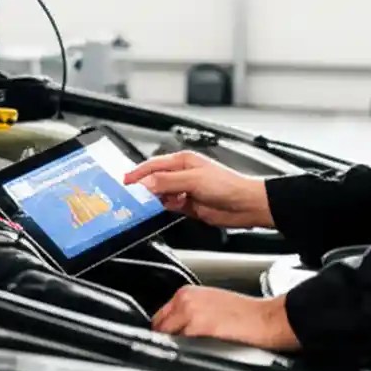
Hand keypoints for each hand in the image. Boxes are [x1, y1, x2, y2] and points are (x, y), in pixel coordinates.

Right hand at [123, 150, 272, 228]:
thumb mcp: (193, 180)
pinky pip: (169, 206)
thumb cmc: (229, 185)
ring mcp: (185, 190)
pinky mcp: (188, 205)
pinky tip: (165, 209)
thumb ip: (167, 181)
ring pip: (160, 194)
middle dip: (143, 187)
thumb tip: (146, 183)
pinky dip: (165, 208)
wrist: (246, 205)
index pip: (153, 165)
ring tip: (146, 204)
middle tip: (130, 195)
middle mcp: (183, 174)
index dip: (138, 173)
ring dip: (154, 199)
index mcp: (183, 161)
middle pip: (154, 180)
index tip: (125, 182)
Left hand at [152, 286, 300, 350]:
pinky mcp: (199, 327)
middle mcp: (186, 299)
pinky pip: (179, 342)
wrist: (265, 318)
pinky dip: (183, 349)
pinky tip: (194, 351)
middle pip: (159, 325)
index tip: (167, 338)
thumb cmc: (246, 312)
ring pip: (167, 335)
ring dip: (173, 344)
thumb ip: (190, 310)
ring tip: (187, 350)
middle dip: (164, 337)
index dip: (162, 329)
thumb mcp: (212, 302)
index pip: (159, 314)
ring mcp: (191, 312)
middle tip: (175, 347)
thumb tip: (178, 326)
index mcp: (187, 292)